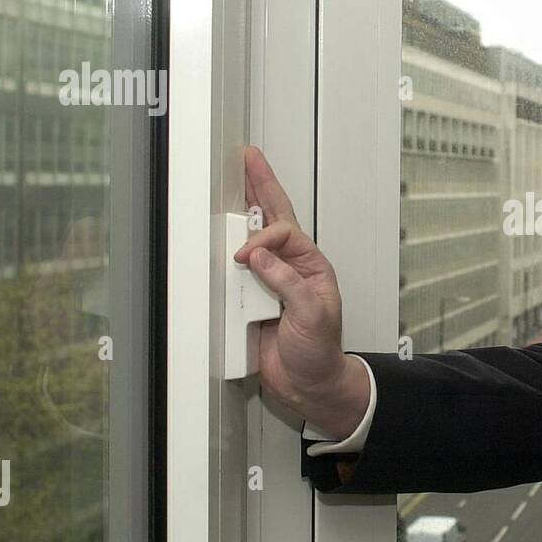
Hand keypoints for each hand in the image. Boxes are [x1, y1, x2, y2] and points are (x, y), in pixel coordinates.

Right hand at [235, 145, 369, 435]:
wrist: (307, 383)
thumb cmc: (320, 349)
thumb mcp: (313, 315)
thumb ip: (288, 284)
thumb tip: (259, 257)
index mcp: (311, 265)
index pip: (283, 233)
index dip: (262, 239)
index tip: (246, 257)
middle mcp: (290, 267)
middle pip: (273, 218)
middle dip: (260, 186)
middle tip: (248, 158)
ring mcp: (269, 280)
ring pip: (252, 238)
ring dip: (244, 210)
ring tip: (236, 180)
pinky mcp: (250, 299)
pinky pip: (235, 270)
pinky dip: (225, 249)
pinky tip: (220, 231)